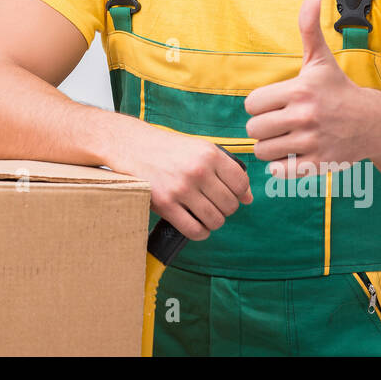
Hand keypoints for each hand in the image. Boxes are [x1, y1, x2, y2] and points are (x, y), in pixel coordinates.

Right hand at [105, 122, 252, 240]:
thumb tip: (249, 198)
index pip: (241, 184)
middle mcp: (198, 171)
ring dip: (213, 222)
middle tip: (213, 204)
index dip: (240, 194)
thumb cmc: (168, 149)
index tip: (230, 194)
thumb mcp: (199, 149)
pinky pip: (195, 230)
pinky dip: (200, 233)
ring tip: (203, 214)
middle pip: (230, 205)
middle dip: (225, 209)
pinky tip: (195, 224)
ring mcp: (182, 189)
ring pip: (215, 220)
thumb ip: (225, 169)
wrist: (131, 146)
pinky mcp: (166, 205)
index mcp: (210, 154)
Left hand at [244, 0, 380, 178]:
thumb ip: (309, 29)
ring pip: (264, 152)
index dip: (259, 105)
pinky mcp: (318, 164)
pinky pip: (280, 172)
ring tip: (283, 140)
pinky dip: (280, 168)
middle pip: (254, 130)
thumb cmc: (339, 90)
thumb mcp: (321, 60)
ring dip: (269, 148)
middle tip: (276, 125)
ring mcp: (311, 142)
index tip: (273, 105)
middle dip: (261, 128)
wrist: (375, 123)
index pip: (252, 104)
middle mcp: (305, 117)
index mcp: (300, 91)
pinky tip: (290, 157)